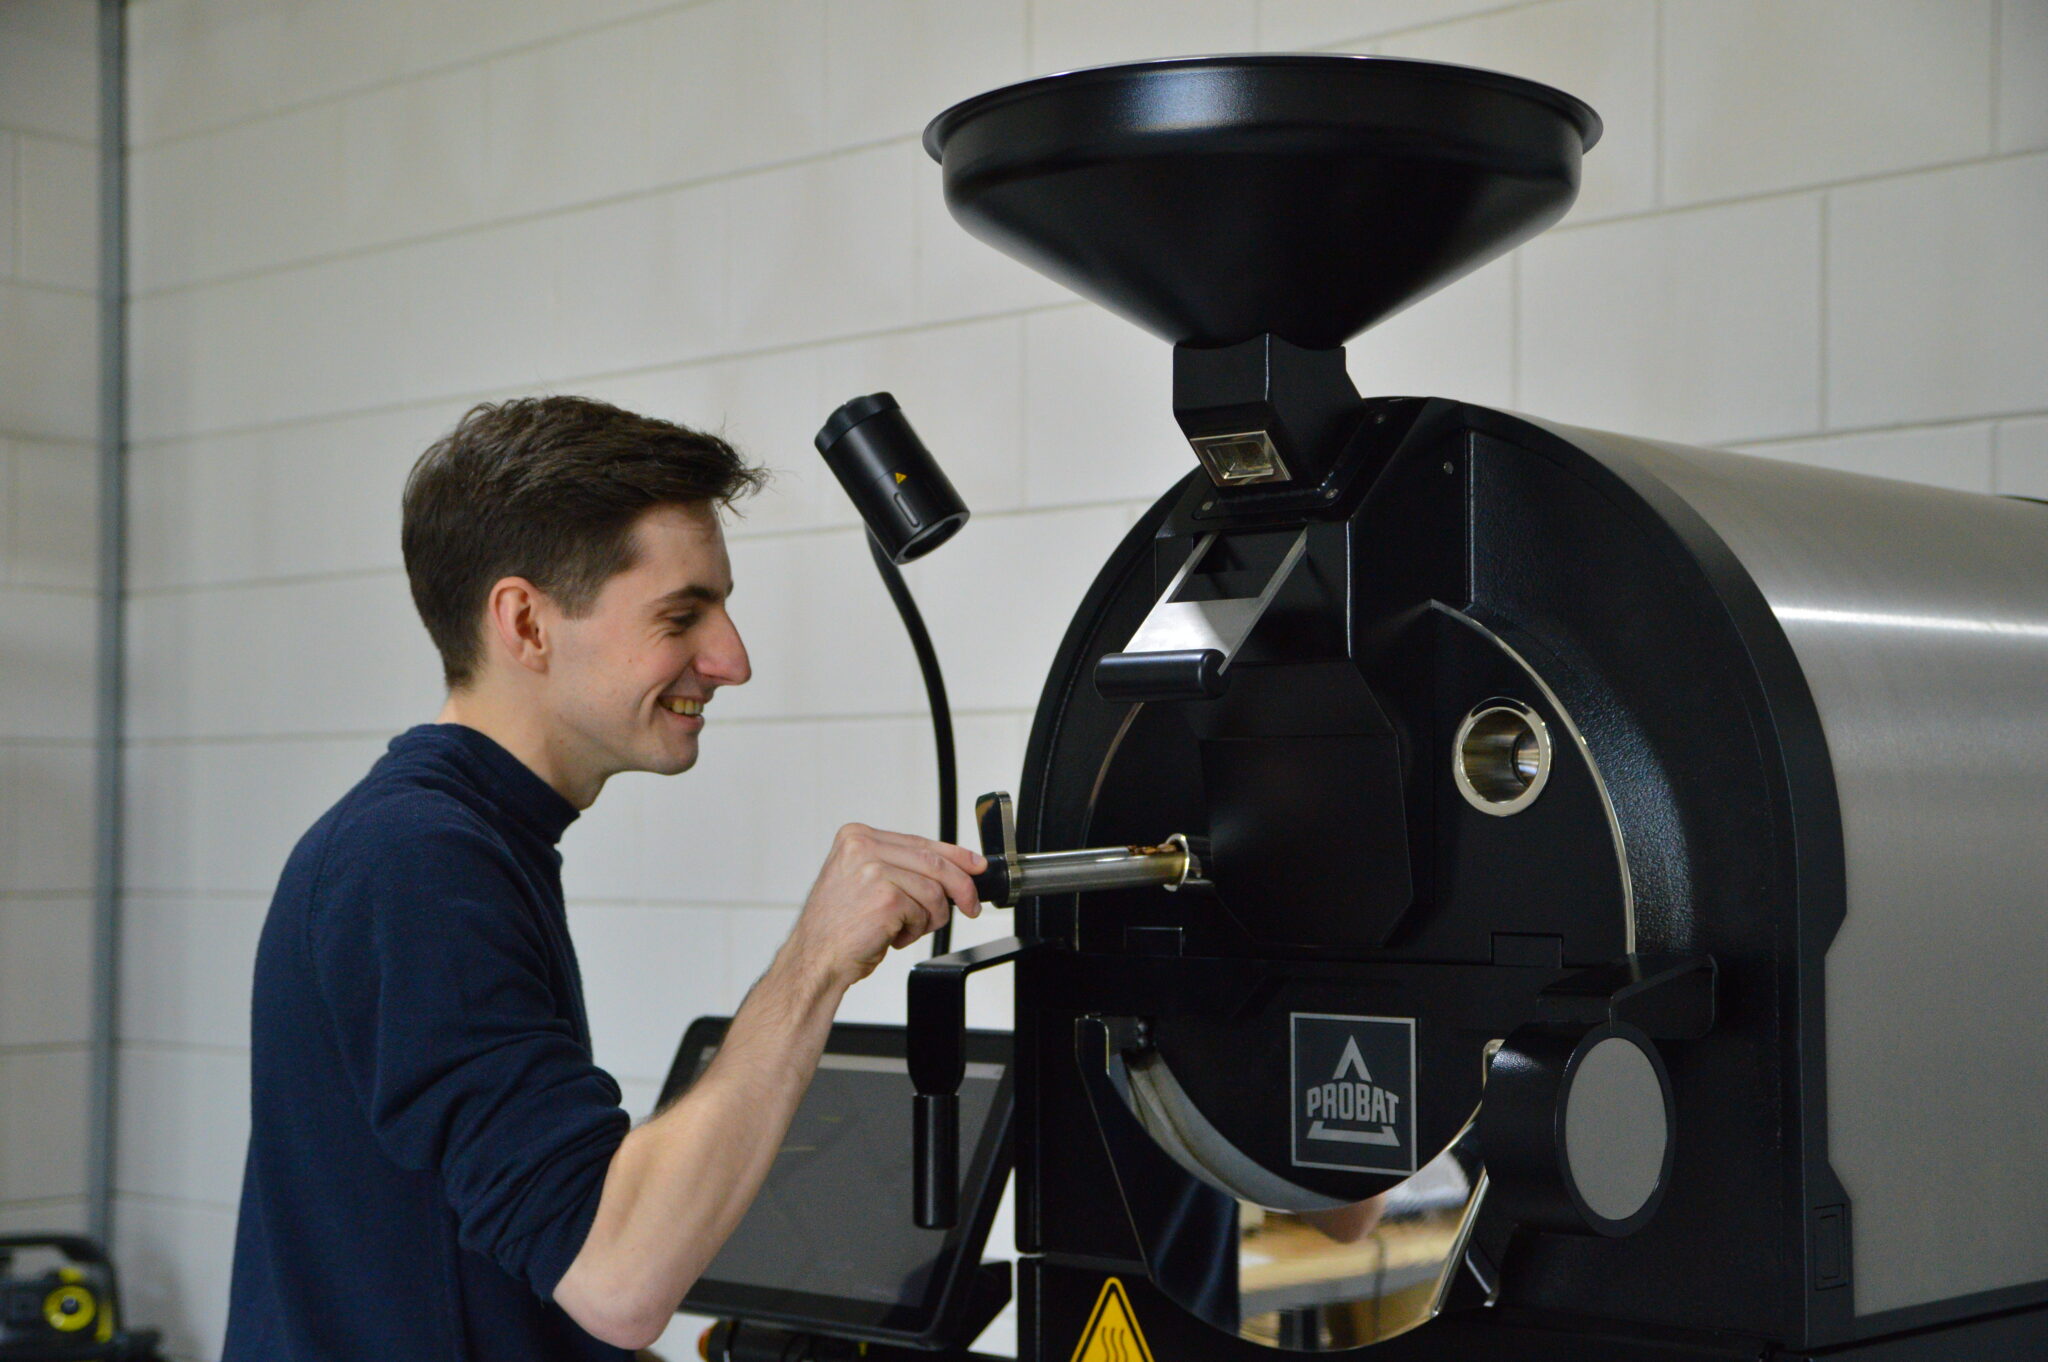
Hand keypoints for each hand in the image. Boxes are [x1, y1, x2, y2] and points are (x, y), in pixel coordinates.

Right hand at [786, 824, 985, 988]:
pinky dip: (914, 931)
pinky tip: (892, 936)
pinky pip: (922, 913)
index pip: (920, 841)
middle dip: (961, 887)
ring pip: (934, 891)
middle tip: (970, 906)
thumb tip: (952, 869)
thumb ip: (899, 867)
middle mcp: (863, 847)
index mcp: (856, 836)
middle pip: (935, 862)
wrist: (815, 958)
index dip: (956, 854)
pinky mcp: (886, 898)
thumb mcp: (865, 882)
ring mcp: (873, 871)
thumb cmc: (838, 926)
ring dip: (929, 917)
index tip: (976, 866)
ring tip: (907, 929)